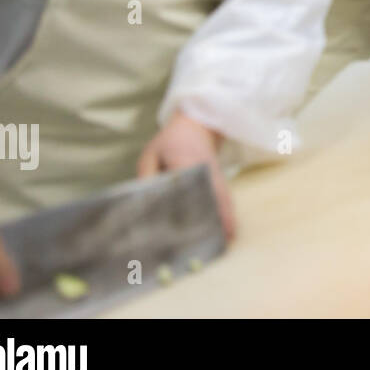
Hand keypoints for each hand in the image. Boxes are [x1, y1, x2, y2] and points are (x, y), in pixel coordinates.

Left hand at [137, 112, 235, 240]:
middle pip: (212, 198)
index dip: (192, 208)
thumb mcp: (151, 154)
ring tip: (225, 243)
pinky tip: (228, 231)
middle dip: (214, 221)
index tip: (193, 227)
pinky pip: (226, 199)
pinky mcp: (220, 180)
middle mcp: (206, 171)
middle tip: (214, 245)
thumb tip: (141, 204)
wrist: (197, 124)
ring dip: (225, 221)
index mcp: (186, 162)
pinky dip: (228, 215)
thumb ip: (147, 176)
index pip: (188, 187)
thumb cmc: (170, 142)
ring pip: (223, 200)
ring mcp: (216, 176)